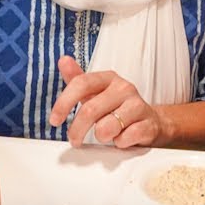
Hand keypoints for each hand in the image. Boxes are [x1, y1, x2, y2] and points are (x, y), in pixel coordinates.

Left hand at [48, 56, 170, 147]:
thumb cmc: (117, 107)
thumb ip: (77, 79)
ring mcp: (138, 106)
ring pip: (107, 127)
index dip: (64, 103)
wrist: (150, 121)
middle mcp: (124, 88)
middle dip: (77, 130)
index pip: (81, 84)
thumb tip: (63, 60)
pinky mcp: (148, 124)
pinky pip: (124, 139)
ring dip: (101, 136)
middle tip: (74, 140)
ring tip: (105, 135)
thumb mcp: (95, 92)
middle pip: (90, 110)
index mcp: (108, 78)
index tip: (54, 120)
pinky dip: (118, 143)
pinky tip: (121, 138)